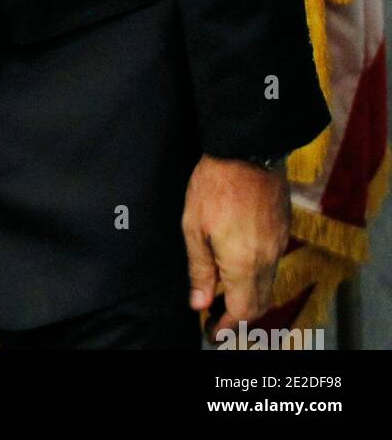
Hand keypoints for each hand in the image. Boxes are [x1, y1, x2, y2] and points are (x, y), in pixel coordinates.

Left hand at [182, 152, 289, 340]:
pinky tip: (239, 264)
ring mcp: (279, 244)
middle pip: (260, 302)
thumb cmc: (214, 183)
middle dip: (240, 315)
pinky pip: (273, 263)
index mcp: (244, 262)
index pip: (243, 310)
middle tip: (217, 317)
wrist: (247, 147)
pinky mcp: (283, 229)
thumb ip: (199, 268)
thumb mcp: (194, 226)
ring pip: (268, 283)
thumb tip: (200, 302)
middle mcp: (267, 259)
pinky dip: (258, 274)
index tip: (213, 331)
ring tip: (225, 292)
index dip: (228, 326)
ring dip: (250, 294)